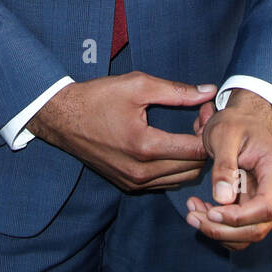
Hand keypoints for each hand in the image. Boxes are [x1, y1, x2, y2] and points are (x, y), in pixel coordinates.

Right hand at [27, 72, 216, 191]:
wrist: (63, 118)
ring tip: (188, 132)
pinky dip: (176, 168)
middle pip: (194, 168)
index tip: (206, 112)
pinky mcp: (128, 185)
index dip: (209, 130)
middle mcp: (141, 172)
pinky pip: (165, 183)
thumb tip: (209, 92)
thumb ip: (177, 91)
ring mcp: (134, 183)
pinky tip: (172, 145)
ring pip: (181, 179)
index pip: (196, 150)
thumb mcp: (138, 85)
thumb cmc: (98, 98)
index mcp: (145, 147)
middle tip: (200, 120)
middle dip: (203, 145)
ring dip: (191, 158)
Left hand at [185, 89, 271, 249]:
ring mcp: (271, 204)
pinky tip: (201, 210)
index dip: (238, 218)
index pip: (265, 208)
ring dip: (218, 231)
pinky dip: (220, 228)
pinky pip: (241, 230)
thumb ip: (224, 166)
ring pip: (248, 235)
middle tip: (192, 215)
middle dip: (222, 230)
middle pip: (257, 229)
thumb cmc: (237, 124)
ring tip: (193, 210)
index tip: (211, 212)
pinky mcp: (257, 209)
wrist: (244, 121)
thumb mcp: (225, 135)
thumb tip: (223, 198)